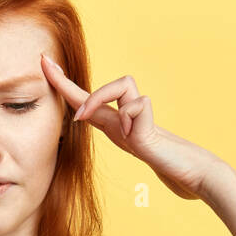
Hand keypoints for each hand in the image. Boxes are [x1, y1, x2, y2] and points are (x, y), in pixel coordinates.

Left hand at [41, 53, 212, 200]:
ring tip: (124, 131)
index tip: (44, 63)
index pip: (85, 100)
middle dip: (66, 82)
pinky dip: (134, 120)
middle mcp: (124, 113)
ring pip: (122, 84)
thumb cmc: (166, 163)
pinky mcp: (147, 119)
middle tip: (45, 63)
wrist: (192, 172)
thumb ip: (121, 134)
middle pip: (96, 89)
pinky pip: (134, 106)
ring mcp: (137, 114)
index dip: (64, 84)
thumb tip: (93, 119)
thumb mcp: (135, 148)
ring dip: (112, 103)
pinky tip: (141, 136)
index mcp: (115, 123)